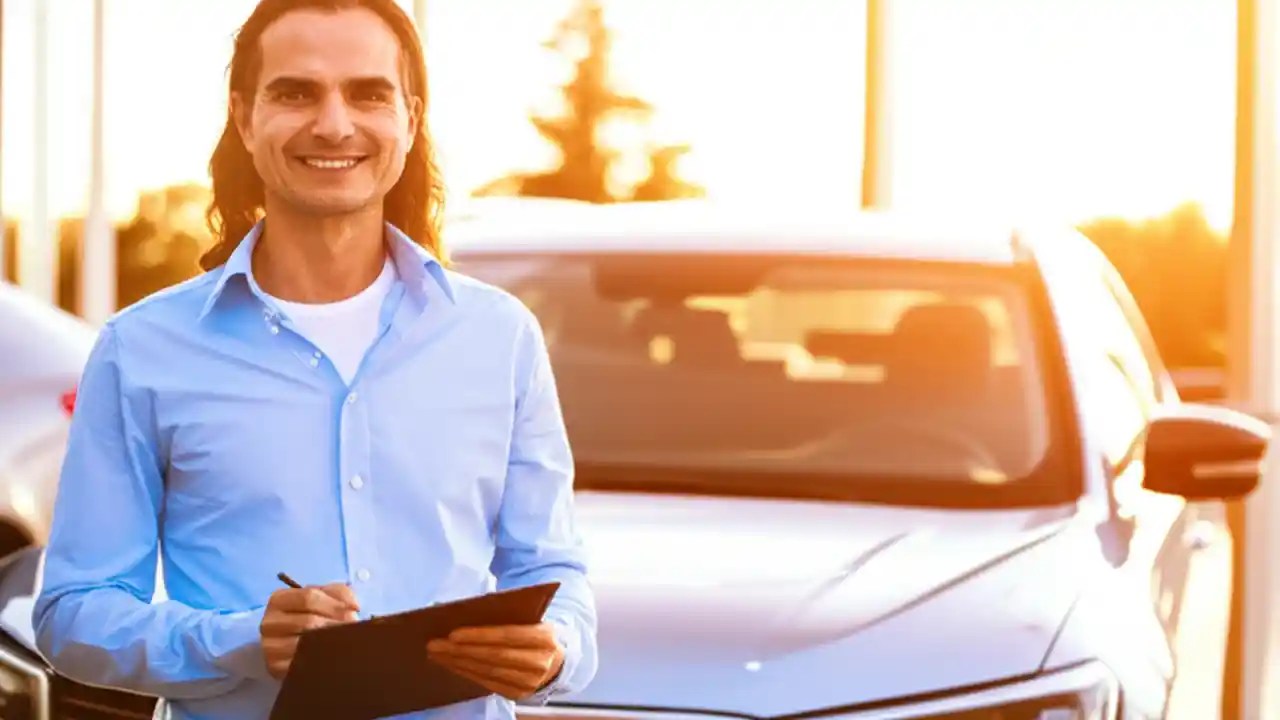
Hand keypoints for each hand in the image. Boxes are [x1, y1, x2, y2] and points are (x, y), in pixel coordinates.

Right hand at [260, 583, 359, 679]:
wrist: (292, 644)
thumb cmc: (312, 615)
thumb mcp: (324, 597)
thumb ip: (340, 594)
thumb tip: (353, 606)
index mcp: (279, 599)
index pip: (308, 598)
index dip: (335, 604)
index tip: (355, 610)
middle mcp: (269, 622)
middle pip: (309, 622)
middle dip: (337, 625)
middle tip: (355, 629)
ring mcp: (270, 647)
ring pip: (306, 644)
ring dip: (332, 643)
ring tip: (347, 642)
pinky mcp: (275, 668)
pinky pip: (301, 664)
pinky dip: (321, 660)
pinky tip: (334, 657)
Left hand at [427, 623, 564, 699]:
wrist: (553, 660)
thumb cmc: (532, 631)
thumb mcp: (527, 618)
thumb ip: (504, 613)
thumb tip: (464, 611)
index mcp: (544, 637)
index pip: (507, 636)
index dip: (479, 636)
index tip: (452, 633)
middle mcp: (540, 662)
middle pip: (494, 656)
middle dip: (462, 651)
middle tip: (435, 644)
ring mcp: (530, 682)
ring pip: (488, 672)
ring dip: (459, 663)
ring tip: (437, 654)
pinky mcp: (518, 694)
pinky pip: (487, 684)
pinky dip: (466, 673)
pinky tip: (451, 665)